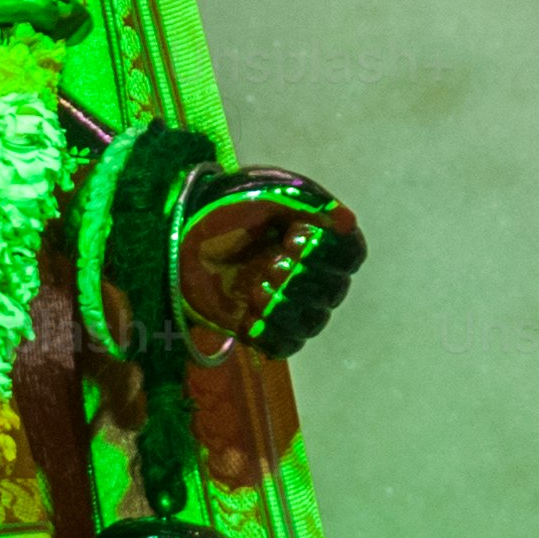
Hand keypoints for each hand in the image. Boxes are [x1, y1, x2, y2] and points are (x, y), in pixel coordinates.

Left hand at [171, 167, 364, 357]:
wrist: (188, 229)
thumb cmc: (233, 205)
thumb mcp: (268, 192)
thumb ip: (306, 203)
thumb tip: (346, 222)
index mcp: (323, 237)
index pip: (350, 255)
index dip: (328, 253)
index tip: (292, 240)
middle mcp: (317, 274)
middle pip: (333, 292)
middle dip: (300, 282)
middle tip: (269, 267)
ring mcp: (293, 304)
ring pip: (312, 323)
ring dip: (285, 311)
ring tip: (255, 294)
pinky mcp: (267, 327)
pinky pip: (285, 346)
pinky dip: (269, 336)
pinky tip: (247, 320)